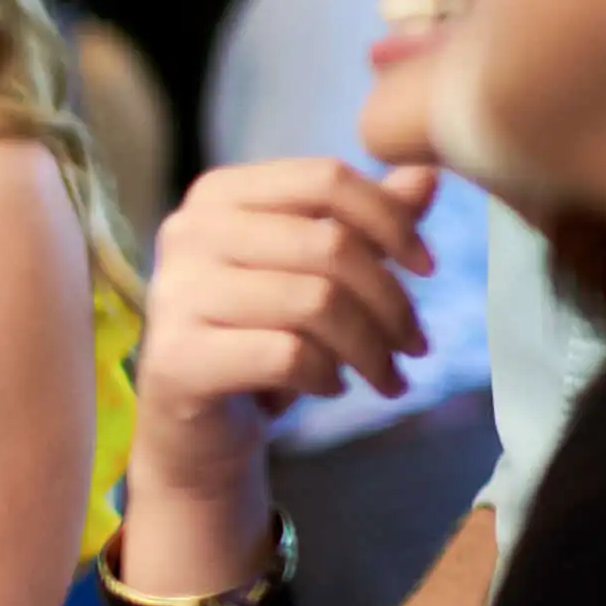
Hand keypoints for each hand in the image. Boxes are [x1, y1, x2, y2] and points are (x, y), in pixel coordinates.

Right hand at [121, 159, 441, 593]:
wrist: (195, 429)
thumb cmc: (260, 339)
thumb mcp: (317, 274)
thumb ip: (363, 224)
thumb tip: (428, 175)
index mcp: (219, 195)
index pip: (325, 180)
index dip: (392, 221)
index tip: (428, 268)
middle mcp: (189, 233)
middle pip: (329, 244)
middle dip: (391, 301)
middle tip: (415, 344)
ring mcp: (176, 294)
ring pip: (316, 302)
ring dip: (370, 348)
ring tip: (386, 376)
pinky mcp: (178, 358)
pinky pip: (288, 355)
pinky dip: (327, 375)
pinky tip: (331, 387)